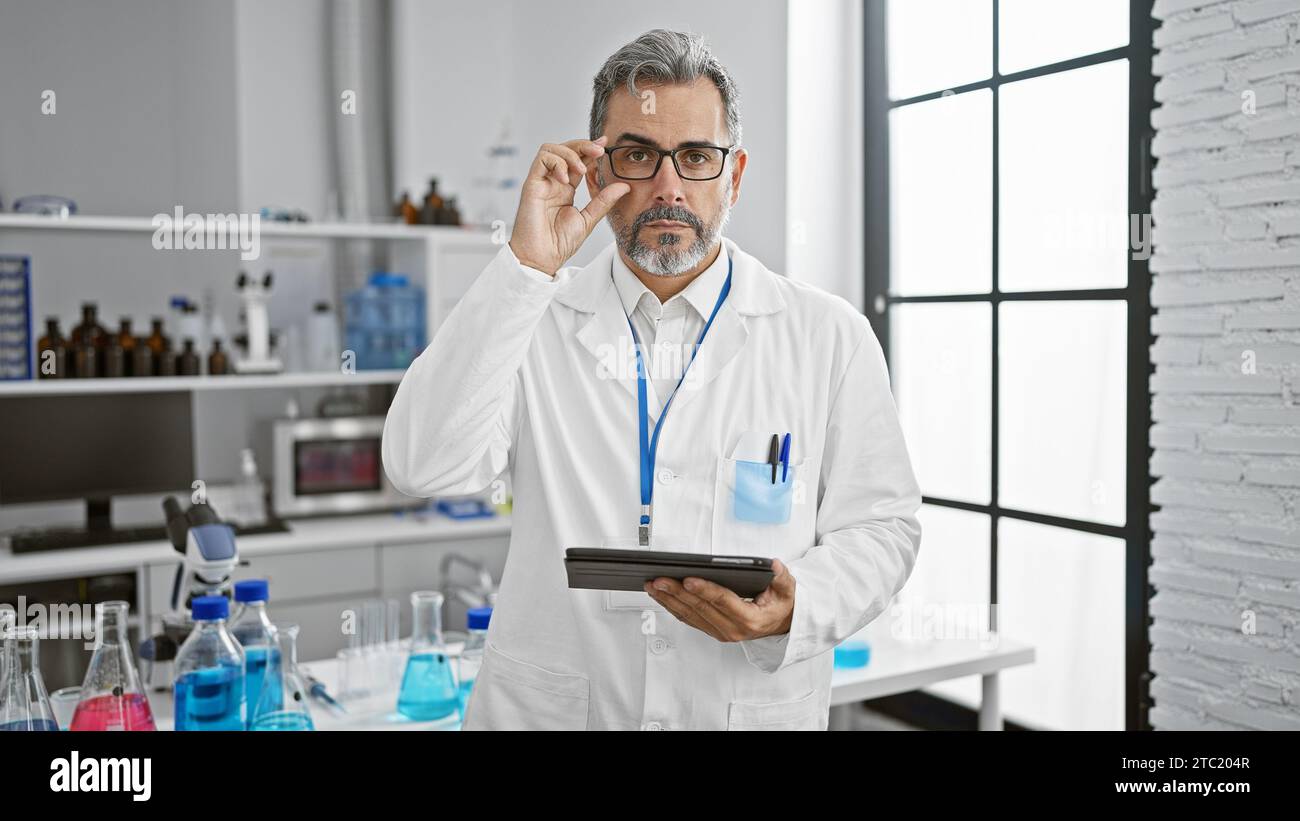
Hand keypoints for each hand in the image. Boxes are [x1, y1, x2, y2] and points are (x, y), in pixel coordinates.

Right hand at [508, 136, 629, 275]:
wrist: (542, 259)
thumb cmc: (559, 243)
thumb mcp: (588, 219)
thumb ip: (604, 201)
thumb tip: (624, 186)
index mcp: (565, 189)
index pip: (578, 161)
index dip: (590, 149)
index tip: (606, 144)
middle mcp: (552, 182)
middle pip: (565, 149)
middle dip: (583, 145)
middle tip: (600, 150)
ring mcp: (541, 182)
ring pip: (551, 149)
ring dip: (569, 153)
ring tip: (583, 169)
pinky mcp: (531, 185)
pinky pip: (541, 160)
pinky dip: (556, 162)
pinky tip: (565, 176)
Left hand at [644, 559, 795, 642]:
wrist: (781, 623)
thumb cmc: (781, 604)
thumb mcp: (787, 589)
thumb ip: (782, 577)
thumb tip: (773, 565)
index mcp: (751, 620)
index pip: (723, 601)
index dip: (704, 590)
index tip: (688, 579)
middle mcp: (733, 629)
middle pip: (700, 608)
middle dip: (677, 592)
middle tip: (659, 579)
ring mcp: (721, 632)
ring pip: (689, 615)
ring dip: (668, 600)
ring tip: (652, 584)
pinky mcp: (712, 630)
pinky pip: (688, 619)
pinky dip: (672, 606)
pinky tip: (660, 594)